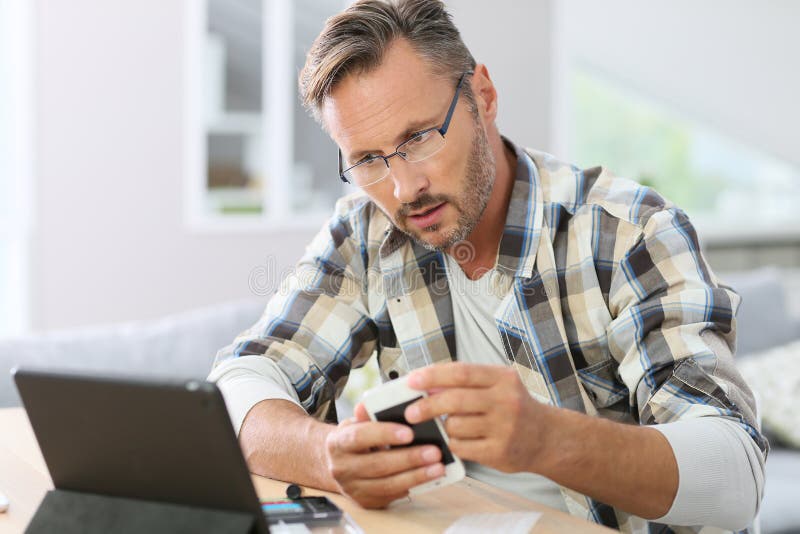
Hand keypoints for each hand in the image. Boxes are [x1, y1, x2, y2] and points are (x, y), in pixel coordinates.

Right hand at [323, 403, 444, 507]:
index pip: (360, 437)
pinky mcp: (365, 502)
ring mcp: (353, 488)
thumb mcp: (355, 423)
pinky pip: (392, 496)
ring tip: (438, 467)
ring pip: (387, 484)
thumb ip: (366, 414)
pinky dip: (412, 485)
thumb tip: (369, 405)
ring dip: (416, 476)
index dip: (385, 434)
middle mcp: (342, 468)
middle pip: (378, 464)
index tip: (409, 433)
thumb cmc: (353, 440)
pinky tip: (428, 477)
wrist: (338, 465)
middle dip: (409, 458)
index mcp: (338, 443)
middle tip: (434, 451)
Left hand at [405, 362, 553, 473]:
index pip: (461, 373)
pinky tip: (463, 440)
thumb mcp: (497, 385)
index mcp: (503, 378)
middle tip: (410, 413)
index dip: (432, 376)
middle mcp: (506, 401)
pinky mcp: (499, 452)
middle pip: (455, 400)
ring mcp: (504, 428)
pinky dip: (455, 443)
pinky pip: (461, 447)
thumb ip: (466, 381)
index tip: (411, 381)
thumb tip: (426, 383)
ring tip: (454, 425)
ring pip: (455, 426)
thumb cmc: (514, 407)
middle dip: (427, 406)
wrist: (548, 438)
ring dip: (446, 426)